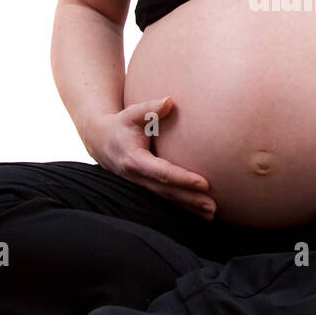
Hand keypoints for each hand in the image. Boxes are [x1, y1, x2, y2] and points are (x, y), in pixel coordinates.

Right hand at [84, 97, 215, 218]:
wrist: (101, 142)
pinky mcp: (145, 188)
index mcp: (134, 160)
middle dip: (190, 199)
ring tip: (211, 214)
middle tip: (213, 206)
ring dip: (189, 208)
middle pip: (167, 192)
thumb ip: (150, 108)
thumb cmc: (120, 125)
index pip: (162, 173)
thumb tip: (169, 100)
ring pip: (167, 200)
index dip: (183, 179)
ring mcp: (140, 185)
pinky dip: (183, 207)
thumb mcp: (131, 114)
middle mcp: (136, 177)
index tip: (204, 183)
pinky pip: (165, 200)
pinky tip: (201, 214)